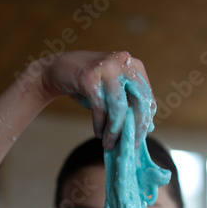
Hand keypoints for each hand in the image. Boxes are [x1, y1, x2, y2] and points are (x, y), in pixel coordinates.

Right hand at [32, 51, 154, 148]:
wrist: (58, 70)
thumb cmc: (89, 84)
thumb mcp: (113, 92)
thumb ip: (130, 105)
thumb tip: (148, 128)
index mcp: (133, 65)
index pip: (148, 97)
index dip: (146, 119)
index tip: (139, 137)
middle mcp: (123, 62)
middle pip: (139, 101)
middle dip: (136, 127)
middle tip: (131, 145)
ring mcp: (107, 67)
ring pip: (119, 107)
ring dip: (114, 130)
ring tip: (109, 143)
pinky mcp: (90, 76)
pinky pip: (100, 107)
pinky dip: (100, 124)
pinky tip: (98, 132)